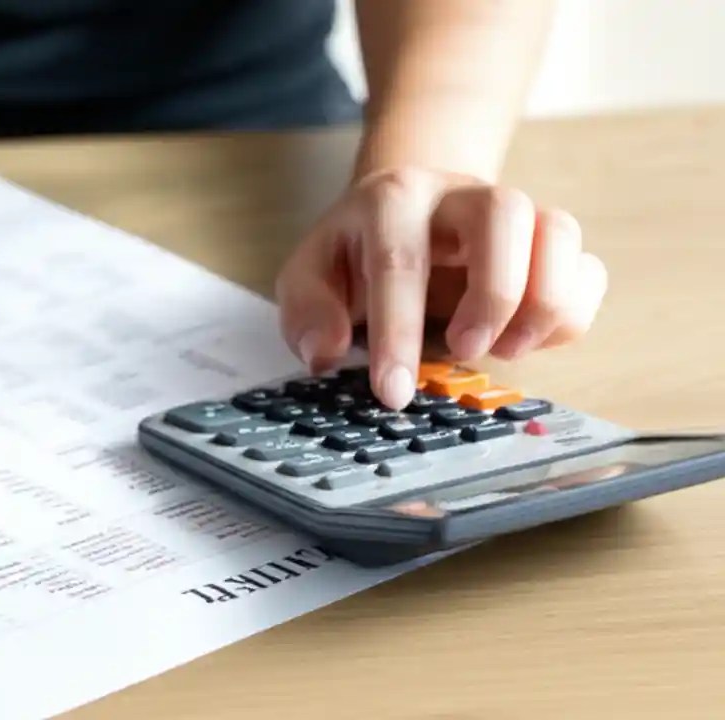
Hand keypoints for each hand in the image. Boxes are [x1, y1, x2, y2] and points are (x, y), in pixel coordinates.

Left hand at [275, 167, 607, 408]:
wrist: (401, 213)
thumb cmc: (354, 253)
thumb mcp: (309, 276)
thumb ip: (307, 311)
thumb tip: (325, 352)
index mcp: (392, 199)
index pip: (400, 261)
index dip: (397, 332)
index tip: (393, 391)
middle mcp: (460, 194)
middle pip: (504, 213)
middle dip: (492, 293)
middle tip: (466, 351)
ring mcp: (514, 212)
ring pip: (558, 232)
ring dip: (542, 304)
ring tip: (504, 351)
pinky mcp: (548, 243)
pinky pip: (586, 269)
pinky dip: (568, 314)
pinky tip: (528, 342)